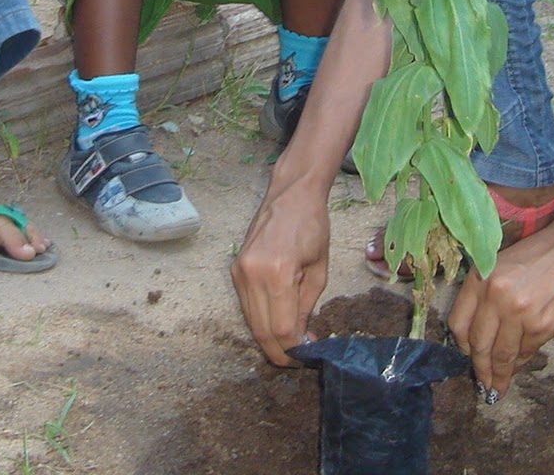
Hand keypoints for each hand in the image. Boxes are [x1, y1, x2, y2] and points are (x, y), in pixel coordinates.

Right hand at [231, 178, 331, 365]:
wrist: (290, 195)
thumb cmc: (312, 227)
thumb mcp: (319, 271)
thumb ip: (306, 308)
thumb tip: (300, 340)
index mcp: (278, 273)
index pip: (282, 329)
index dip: (295, 350)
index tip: (309, 355)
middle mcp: (252, 274)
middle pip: (261, 331)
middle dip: (280, 352)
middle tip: (299, 358)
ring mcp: (239, 271)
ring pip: (250, 322)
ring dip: (269, 338)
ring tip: (291, 341)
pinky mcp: (234, 270)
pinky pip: (246, 306)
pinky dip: (261, 320)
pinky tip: (278, 321)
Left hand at [446, 213, 553, 397]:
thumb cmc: (542, 251)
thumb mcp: (502, 263)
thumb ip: (488, 294)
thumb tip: (482, 331)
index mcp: (482, 278)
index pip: (459, 323)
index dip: (461, 346)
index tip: (466, 356)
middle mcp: (497, 297)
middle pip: (479, 345)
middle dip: (480, 369)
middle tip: (483, 385)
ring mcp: (521, 314)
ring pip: (504, 354)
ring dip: (501, 373)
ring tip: (499, 386)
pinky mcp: (546, 325)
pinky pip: (528, 351)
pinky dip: (523, 362)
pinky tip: (520, 366)